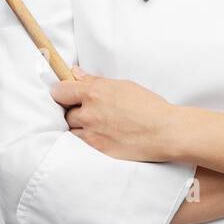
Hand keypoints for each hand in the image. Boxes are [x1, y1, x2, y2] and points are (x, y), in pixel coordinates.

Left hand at [50, 65, 179, 162]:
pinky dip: (87, 140)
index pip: (59, 91)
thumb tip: (75, 73)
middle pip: (65, 112)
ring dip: (80, 127)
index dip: (62, 92)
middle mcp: (89, 113)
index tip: (67, 94)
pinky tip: (102, 137)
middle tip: (90, 111)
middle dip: (74, 111)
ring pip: (72, 130)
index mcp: (94, 92)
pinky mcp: (97, 150)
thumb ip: (95, 81)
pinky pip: (81, 144)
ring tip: (98, 126)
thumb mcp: (123, 86)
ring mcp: (91, 133)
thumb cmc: (148, 106)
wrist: (164, 132)